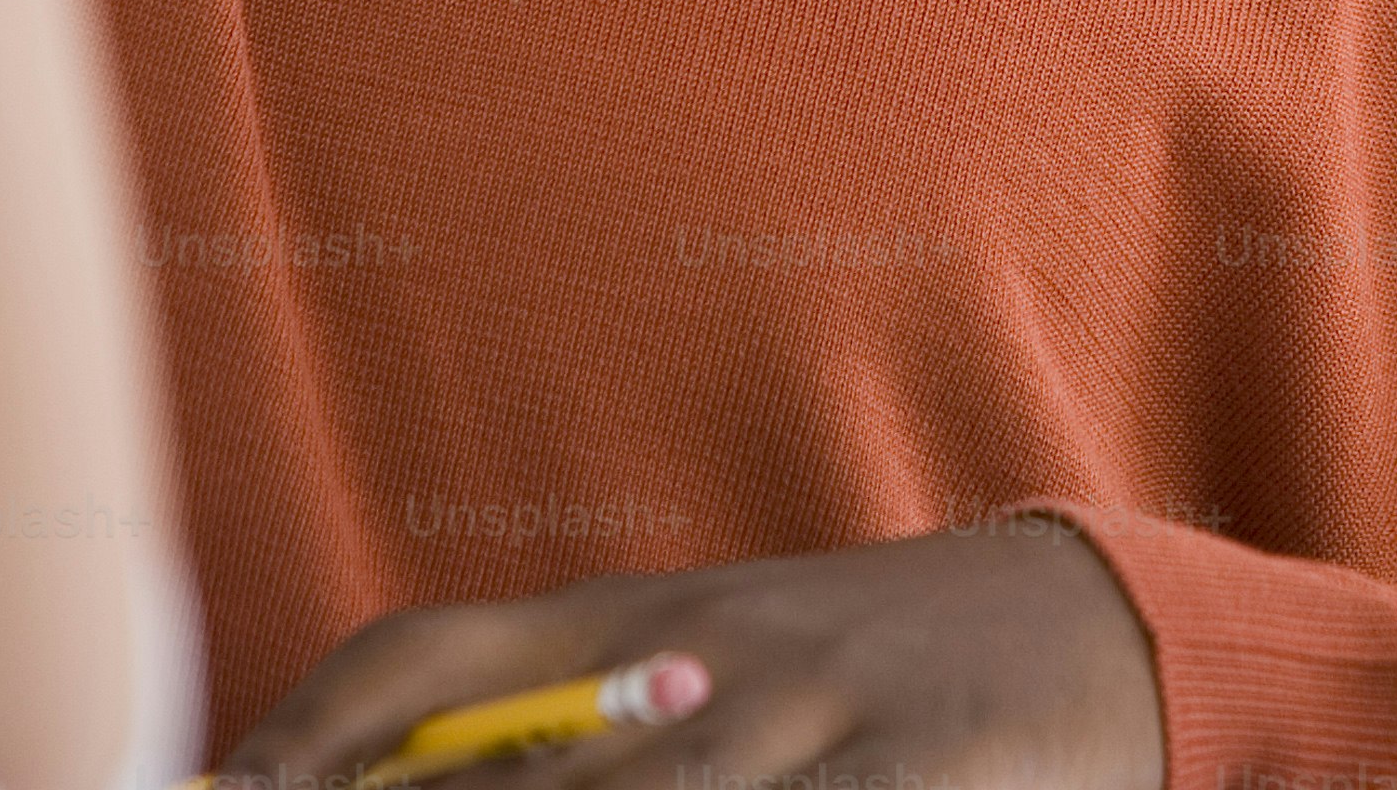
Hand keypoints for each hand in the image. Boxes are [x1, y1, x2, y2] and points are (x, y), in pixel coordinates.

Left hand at [223, 522, 1162, 789]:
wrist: (1102, 629)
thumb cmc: (862, 681)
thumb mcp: (712, 677)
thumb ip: (563, 735)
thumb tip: (357, 783)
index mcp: (635, 622)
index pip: (423, 661)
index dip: (294, 745)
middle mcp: (705, 653)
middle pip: (505, 776)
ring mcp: (813, 712)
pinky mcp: (914, 769)